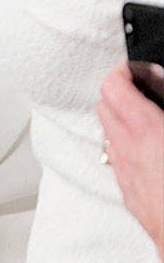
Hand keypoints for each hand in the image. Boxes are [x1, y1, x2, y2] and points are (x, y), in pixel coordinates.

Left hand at [99, 62, 163, 259]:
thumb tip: (162, 91)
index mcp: (147, 131)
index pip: (115, 87)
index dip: (125, 72)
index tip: (139, 69)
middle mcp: (128, 149)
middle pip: (104, 106)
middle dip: (120, 93)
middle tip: (143, 90)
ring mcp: (125, 171)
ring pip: (108, 133)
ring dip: (121, 120)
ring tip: (147, 119)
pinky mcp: (129, 192)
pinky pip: (116, 158)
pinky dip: (125, 146)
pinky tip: (148, 151)